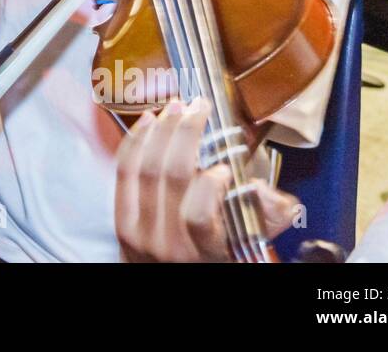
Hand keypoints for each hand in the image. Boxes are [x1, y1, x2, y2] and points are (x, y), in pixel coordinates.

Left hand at [114, 98, 297, 261]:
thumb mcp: (243, 247)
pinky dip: (135, 141)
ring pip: (145, 168)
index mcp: (204, 252)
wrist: (166, 281)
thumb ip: (262, 219)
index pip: (199, 214)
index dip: (210, 183)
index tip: (224, 167)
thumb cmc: (209, 260)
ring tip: (176, 106)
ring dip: (161, 130)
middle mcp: (168, 243)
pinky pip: (124, 172)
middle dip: (186, 132)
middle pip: (171, 176)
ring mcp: (139, 232)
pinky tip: (148, 121)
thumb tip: (266, 189)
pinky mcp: (120, 220)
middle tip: (199, 106)